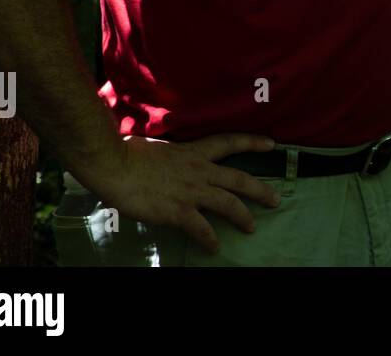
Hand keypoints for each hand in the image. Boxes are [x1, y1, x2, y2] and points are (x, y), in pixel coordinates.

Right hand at [75, 133, 282, 253]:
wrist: (114, 165)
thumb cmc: (129, 152)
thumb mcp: (159, 147)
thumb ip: (172, 156)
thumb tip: (167, 160)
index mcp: (194, 152)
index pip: (229, 142)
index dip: (252, 142)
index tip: (271, 144)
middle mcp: (199, 170)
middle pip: (239, 179)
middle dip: (260, 190)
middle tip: (275, 200)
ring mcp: (191, 191)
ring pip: (228, 204)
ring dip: (243, 216)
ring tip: (252, 227)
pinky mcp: (178, 211)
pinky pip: (201, 229)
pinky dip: (210, 240)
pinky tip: (214, 248)